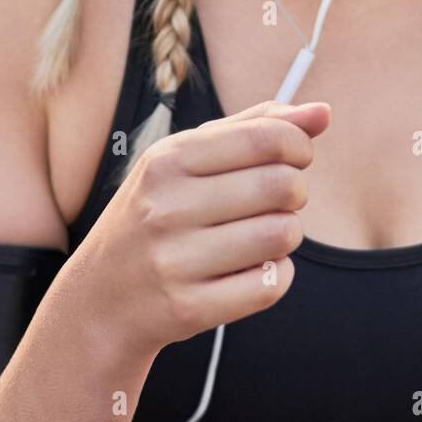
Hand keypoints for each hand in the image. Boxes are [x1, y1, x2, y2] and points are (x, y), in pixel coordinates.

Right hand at [67, 98, 329, 362]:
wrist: (99, 300)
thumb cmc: (157, 216)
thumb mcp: (187, 160)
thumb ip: (256, 127)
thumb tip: (322, 113)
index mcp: (168, 160)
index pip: (266, 138)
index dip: (300, 146)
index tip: (296, 158)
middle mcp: (165, 207)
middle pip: (283, 185)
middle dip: (295, 192)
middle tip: (275, 202)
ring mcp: (173, 261)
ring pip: (282, 235)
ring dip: (287, 235)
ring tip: (260, 236)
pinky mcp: (187, 308)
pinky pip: (271, 284)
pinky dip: (275, 275)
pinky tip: (250, 271)